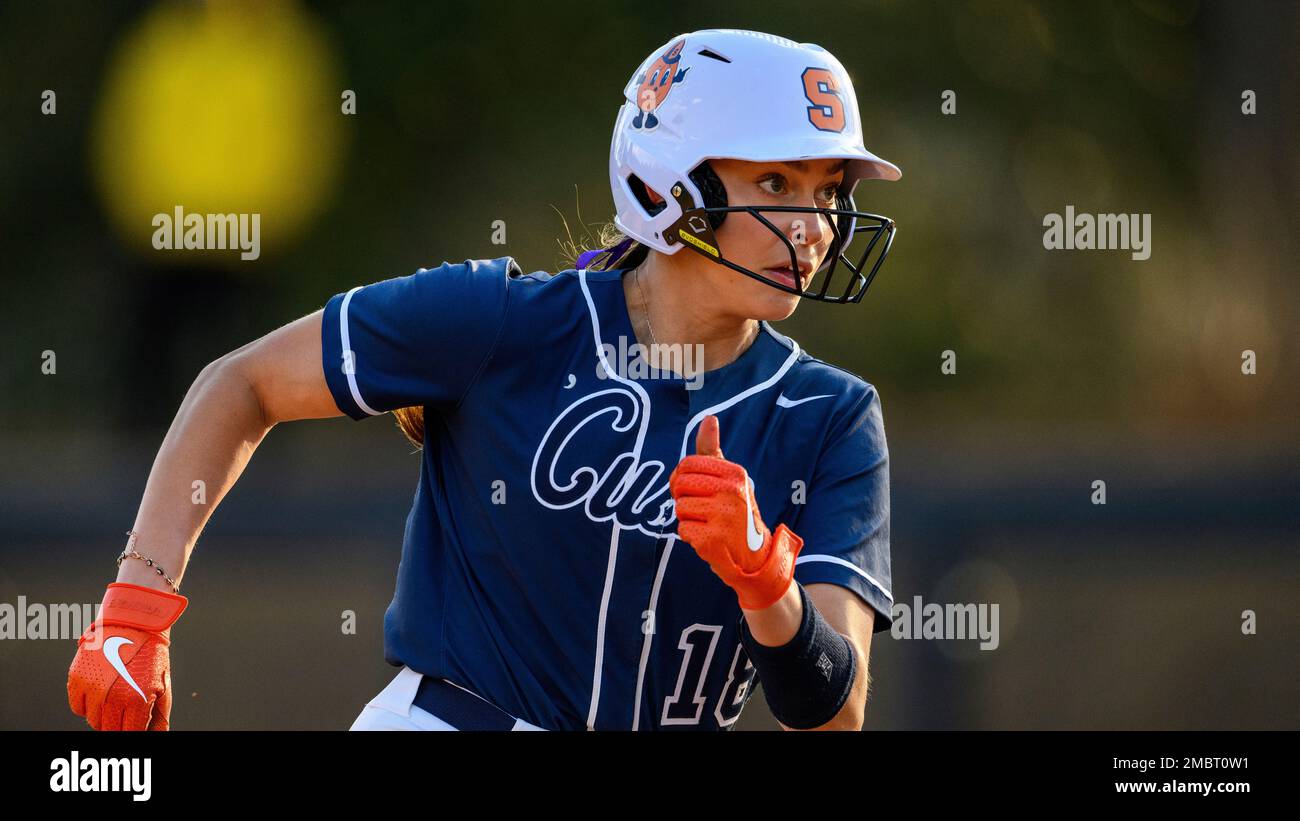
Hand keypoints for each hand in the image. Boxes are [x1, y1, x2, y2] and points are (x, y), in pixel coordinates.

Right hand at [68, 583, 187, 730]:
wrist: (135, 622)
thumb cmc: (152, 657)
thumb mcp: (162, 686)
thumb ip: (158, 718)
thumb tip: (155, 737)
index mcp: (137, 700)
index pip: (129, 733)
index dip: (132, 730)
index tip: (133, 724)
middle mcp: (112, 697)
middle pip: (109, 729)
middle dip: (118, 725)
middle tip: (125, 712)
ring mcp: (92, 688)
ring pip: (93, 721)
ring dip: (103, 716)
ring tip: (114, 698)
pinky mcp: (77, 678)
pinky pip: (77, 708)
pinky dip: (87, 706)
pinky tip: (99, 694)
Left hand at [669, 415, 802, 609]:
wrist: (756, 556)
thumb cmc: (736, 512)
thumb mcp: (729, 479)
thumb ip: (712, 450)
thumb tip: (708, 418)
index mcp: (735, 473)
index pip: (687, 464)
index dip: (683, 478)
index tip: (697, 490)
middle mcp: (732, 491)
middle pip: (680, 485)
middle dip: (684, 498)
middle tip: (702, 509)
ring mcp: (723, 516)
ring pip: (680, 508)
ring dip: (688, 519)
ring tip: (709, 524)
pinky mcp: (713, 539)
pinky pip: (682, 529)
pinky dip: (690, 536)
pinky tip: (708, 538)